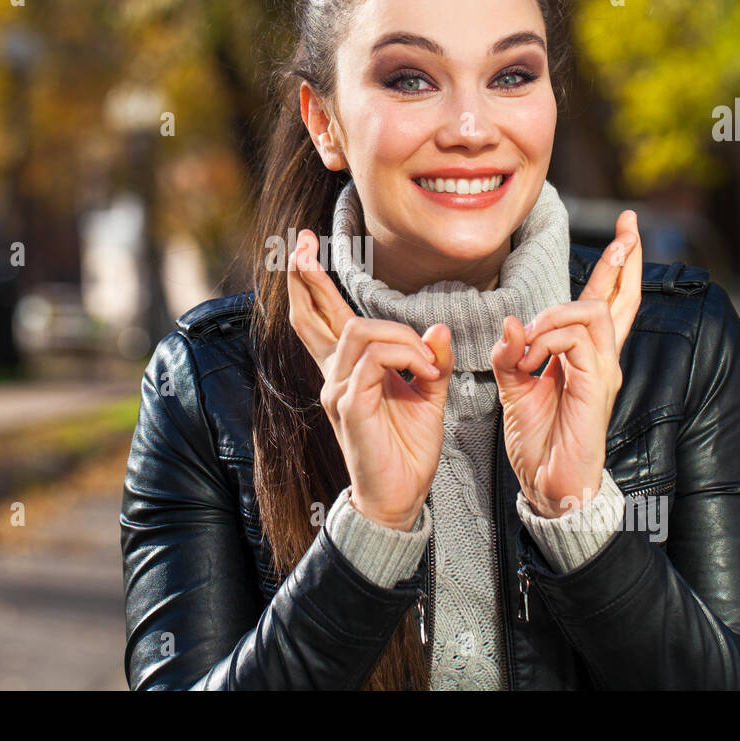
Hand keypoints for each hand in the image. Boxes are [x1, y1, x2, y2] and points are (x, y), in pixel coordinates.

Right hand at [287, 229, 453, 530]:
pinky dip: (406, 356)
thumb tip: (437, 328)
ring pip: (360, 332)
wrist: (401, 496)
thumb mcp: (427, 393)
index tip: (303, 246)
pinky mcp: (349, 406)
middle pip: (312, 317)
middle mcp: (335, 376)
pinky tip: (424, 372)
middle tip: (303, 244)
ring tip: (427, 364)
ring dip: (402, 338)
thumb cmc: (408, 448)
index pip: (323, 319)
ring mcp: (337, 390)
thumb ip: (430, 359)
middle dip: (309, 277)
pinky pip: (375, 360)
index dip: (310, 282)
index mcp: (350, 370)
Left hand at [490, 211, 642, 518]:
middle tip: (629, 228)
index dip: (617, 268)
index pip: (606, 303)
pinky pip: (578, 341)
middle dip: (623, 260)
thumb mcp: (515, 387)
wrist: (548, 484)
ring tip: (530, 344)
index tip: (627, 231)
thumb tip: (513, 322)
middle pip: (619, 300)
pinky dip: (549, 339)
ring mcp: (603, 373)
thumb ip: (513, 353)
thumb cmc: (539, 439)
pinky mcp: (596, 388)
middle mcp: (602, 361)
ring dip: (553, 316)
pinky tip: (531, 360)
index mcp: (585, 358)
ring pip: (590, 314)